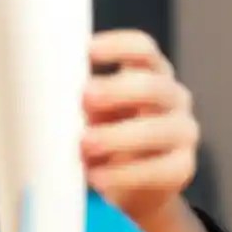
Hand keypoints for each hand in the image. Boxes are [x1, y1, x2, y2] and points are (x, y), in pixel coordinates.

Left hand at [82, 30, 199, 224]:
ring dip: (119, 137)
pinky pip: (159, 170)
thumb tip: (48, 101)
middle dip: (118, 91)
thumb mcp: (93, 113)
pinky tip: (97, 177)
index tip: (88, 50)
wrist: (130, 186)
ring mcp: (182, 132)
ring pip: (159, 129)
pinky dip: (124, 175)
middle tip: (84, 99)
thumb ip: (81, 102)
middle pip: (153, 86)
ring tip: (84, 145)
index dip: (118, 46)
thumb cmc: (105, 135)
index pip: (143, 50)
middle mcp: (172, 97)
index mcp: (151, 73)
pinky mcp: (182, 167)